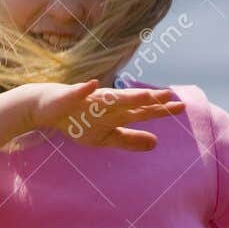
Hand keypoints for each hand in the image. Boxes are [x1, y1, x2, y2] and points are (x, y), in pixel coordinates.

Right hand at [18, 79, 185, 148]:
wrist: (47, 108)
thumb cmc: (77, 120)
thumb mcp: (105, 136)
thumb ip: (129, 140)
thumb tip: (156, 143)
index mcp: (114, 113)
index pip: (141, 111)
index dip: (160, 110)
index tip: (181, 107)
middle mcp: (105, 103)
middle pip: (130, 102)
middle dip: (148, 100)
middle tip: (169, 96)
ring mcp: (87, 98)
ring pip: (109, 98)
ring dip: (125, 96)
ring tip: (143, 95)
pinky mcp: (68, 96)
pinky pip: (76, 93)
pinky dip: (84, 89)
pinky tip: (92, 84)